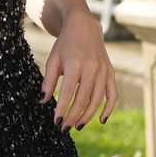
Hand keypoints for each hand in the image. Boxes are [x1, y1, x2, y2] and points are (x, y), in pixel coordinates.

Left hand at [41, 9, 117, 130]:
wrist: (84, 28)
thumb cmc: (65, 45)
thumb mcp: (53, 60)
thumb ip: (48, 81)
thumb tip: (43, 101)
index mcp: (75, 63)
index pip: (68, 91)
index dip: (62, 109)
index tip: (56, 122)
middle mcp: (92, 68)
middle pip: (83, 98)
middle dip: (73, 116)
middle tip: (64, 129)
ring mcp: (103, 71)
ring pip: (97, 99)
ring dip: (88, 116)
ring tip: (77, 126)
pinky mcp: (110, 73)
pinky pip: (112, 94)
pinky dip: (109, 109)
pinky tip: (101, 120)